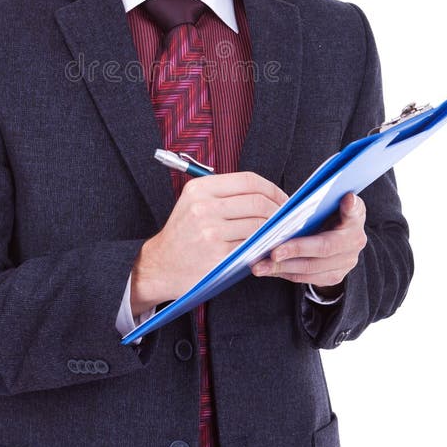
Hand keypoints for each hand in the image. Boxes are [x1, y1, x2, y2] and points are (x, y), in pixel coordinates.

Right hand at [131, 172, 287, 315]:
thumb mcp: (194, 203)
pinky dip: (264, 247)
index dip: (272, 189)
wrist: (160, 265)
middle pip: (258, 202)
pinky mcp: (218, 255)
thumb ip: (224, 194)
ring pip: (259, 225)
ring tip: (278, 233)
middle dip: (279, 211)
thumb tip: (266, 195)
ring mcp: (211, 232)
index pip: (248, 180)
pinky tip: (266, 247)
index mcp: (200, 189)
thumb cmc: (182, 234)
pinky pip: (252, 247)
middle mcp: (204, 207)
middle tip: (286, 219)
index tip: (282, 198)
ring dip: (274, 230)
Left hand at [250, 192, 366, 289]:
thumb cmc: (324, 216)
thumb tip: (296, 201)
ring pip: (312, 267)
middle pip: (325, 247)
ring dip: (283, 267)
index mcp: (354, 217)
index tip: (346, 199)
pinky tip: (268, 269)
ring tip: (260, 265)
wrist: (336, 242)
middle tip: (273, 252)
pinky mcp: (335, 276)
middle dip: (296, 249)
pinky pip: (307, 278)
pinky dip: (284, 273)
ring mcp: (347, 262)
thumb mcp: (326, 204)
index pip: (355, 210)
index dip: (351, 206)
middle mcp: (355, 241)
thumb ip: (318, 200)